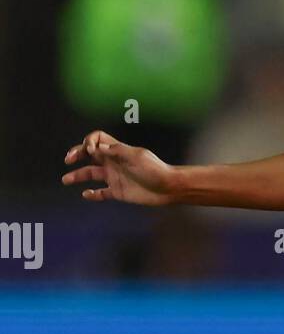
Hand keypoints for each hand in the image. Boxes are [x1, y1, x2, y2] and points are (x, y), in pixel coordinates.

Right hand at [62, 131, 177, 205]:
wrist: (167, 188)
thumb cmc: (154, 169)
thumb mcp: (136, 156)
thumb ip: (116, 150)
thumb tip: (97, 146)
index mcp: (117, 150)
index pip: (97, 139)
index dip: (89, 142)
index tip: (90, 151)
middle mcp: (113, 162)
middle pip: (89, 156)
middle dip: (77, 155)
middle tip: (68, 159)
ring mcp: (114, 177)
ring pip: (91, 174)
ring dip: (77, 176)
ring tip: (66, 179)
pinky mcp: (117, 192)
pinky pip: (101, 193)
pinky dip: (92, 194)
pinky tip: (86, 194)